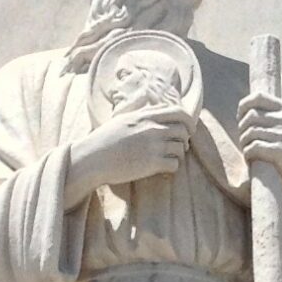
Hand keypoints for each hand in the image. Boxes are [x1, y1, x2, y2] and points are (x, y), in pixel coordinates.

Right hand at [65, 106, 192, 206]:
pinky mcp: (152, 163)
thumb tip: (156, 114)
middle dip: (185, 139)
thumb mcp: (123, 120)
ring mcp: (153, 145)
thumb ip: (142, 116)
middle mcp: (152, 128)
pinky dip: (173, 167)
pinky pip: (175, 164)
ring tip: (169, 158)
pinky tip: (164, 169)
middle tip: (180, 147)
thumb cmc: (104, 140)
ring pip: (181, 148)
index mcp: (146, 115)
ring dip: (179, 154)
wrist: (93, 158)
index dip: (188, 121)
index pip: (179, 112)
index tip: (188, 129)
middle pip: (184, 130)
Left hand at [238, 91, 281, 242]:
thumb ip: (275, 117)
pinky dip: (248, 155)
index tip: (241, 119)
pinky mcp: (281, 151)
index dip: (243, 107)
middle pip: (250, 117)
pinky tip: (251, 161)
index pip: (258, 97)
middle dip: (242, 131)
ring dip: (244, 145)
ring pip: (249, 133)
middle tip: (246, 143)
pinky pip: (253, 148)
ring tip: (249, 153)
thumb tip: (246, 111)